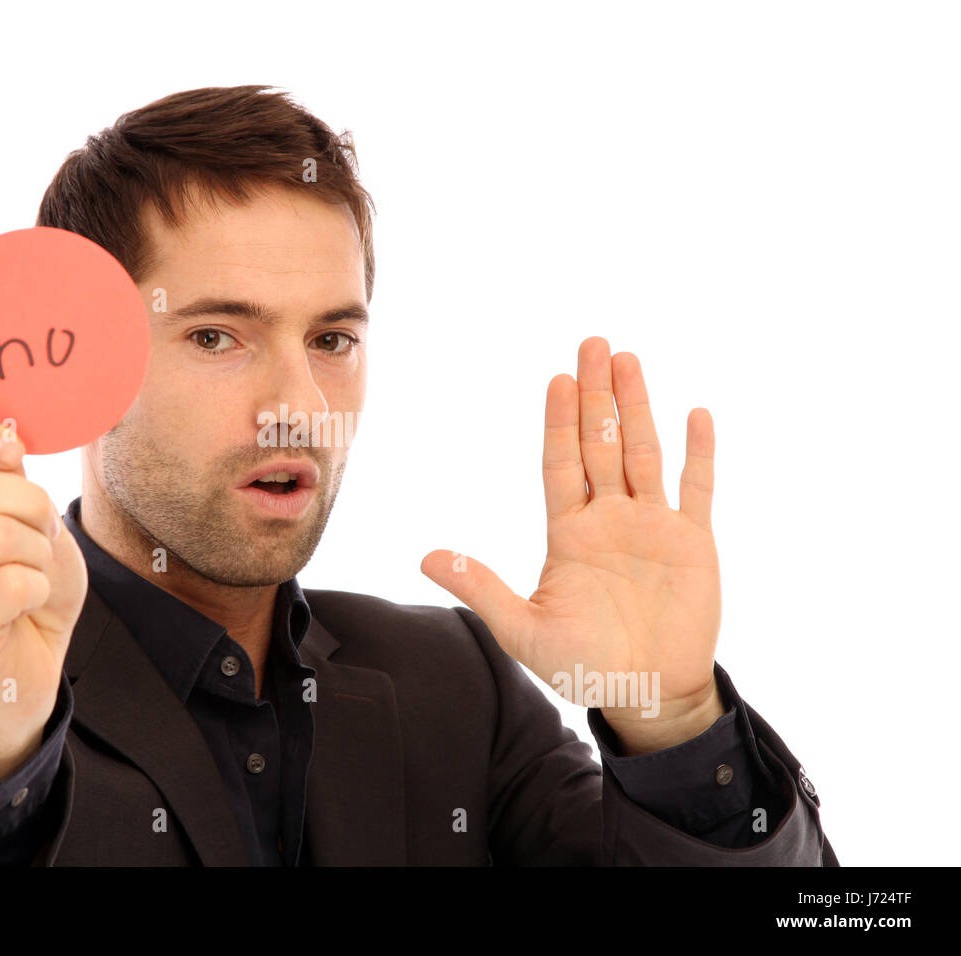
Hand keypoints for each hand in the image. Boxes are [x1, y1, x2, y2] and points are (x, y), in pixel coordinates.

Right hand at [0, 409, 87, 791]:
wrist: (30, 659)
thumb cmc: (26, 576)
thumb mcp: (22, 511)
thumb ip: (7, 473)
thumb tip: (6, 436)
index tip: (14, 455)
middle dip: (32, 507)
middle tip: (40, 536)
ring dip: (38, 552)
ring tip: (31, 572)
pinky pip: (14, 582)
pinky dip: (39, 589)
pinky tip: (26, 604)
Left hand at [422, 337, 723, 753]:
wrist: (647, 695)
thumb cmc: (583, 666)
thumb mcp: (523, 630)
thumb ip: (481, 589)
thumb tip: (424, 558)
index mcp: (568, 533)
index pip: (560, 463)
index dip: (558, 422)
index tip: (556, 379)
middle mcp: (609, 518)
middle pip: (600, 443)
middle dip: (596, 395)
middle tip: (593, 343)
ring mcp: (652, 525)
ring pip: (644, 453)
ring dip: (638, 408)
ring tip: (629, 360)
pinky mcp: (693, 542)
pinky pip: (696, 488)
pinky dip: (698, 453)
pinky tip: (696, 414)